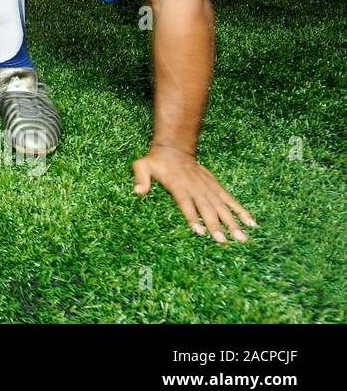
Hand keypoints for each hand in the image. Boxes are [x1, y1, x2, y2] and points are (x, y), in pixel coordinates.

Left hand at [132, 145, 255, 243]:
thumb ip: (141, 178)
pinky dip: (241, 211)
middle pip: (207, 209)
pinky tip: (252, 222)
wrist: (174, 149)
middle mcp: (196, 189)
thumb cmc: (157, 161)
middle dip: (216, 226)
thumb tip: (138, 191)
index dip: (193, 217)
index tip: (200, 231)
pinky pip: (230, 200)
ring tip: (242, 237)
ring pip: (222, 207)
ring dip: (232, 222)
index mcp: (179, 186)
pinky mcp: (216, 187)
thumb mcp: (143, 166)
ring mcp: (208, 188)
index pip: (186, 204)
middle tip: (225, 241)